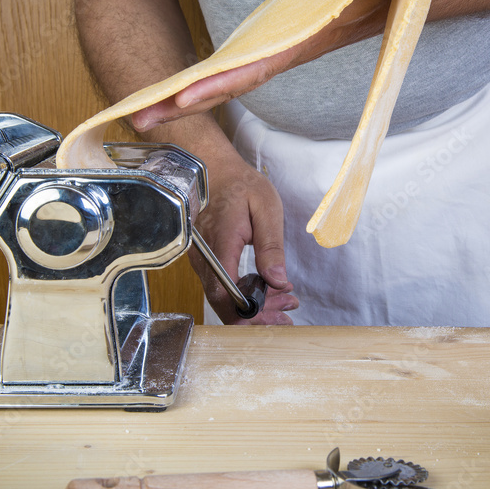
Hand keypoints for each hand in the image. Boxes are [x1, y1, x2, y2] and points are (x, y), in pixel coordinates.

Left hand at [130, 0, 422, 130]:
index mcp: (302, 38)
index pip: (256, 64)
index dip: (220, 82)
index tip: (184, 99)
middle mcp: (284, 50)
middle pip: (228, 83)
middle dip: (183, 103)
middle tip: (137, 120)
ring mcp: (276, 49)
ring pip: (225, 79)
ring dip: (184, 98)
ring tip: (141, 114)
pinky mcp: (273, 43)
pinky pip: (232, 68)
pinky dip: (203, 83)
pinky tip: (176, 93)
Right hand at [190, 152, 298, 324]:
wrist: (216, 171)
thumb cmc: (242, 186)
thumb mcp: (266, 209)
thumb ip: (271, 246)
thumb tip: (277, 280)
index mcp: (220, 243)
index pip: (224, 291)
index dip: (247, 312)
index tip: (274, 316)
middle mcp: (205, 256)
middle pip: (223, 301)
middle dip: (257, 314)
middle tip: (287, 309)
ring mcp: (202, 260)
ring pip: (222, 297)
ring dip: (253, 305)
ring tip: (284, 301)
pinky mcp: (205, 261)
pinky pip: (221, 286)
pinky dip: (244, 293)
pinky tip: (266, 290)